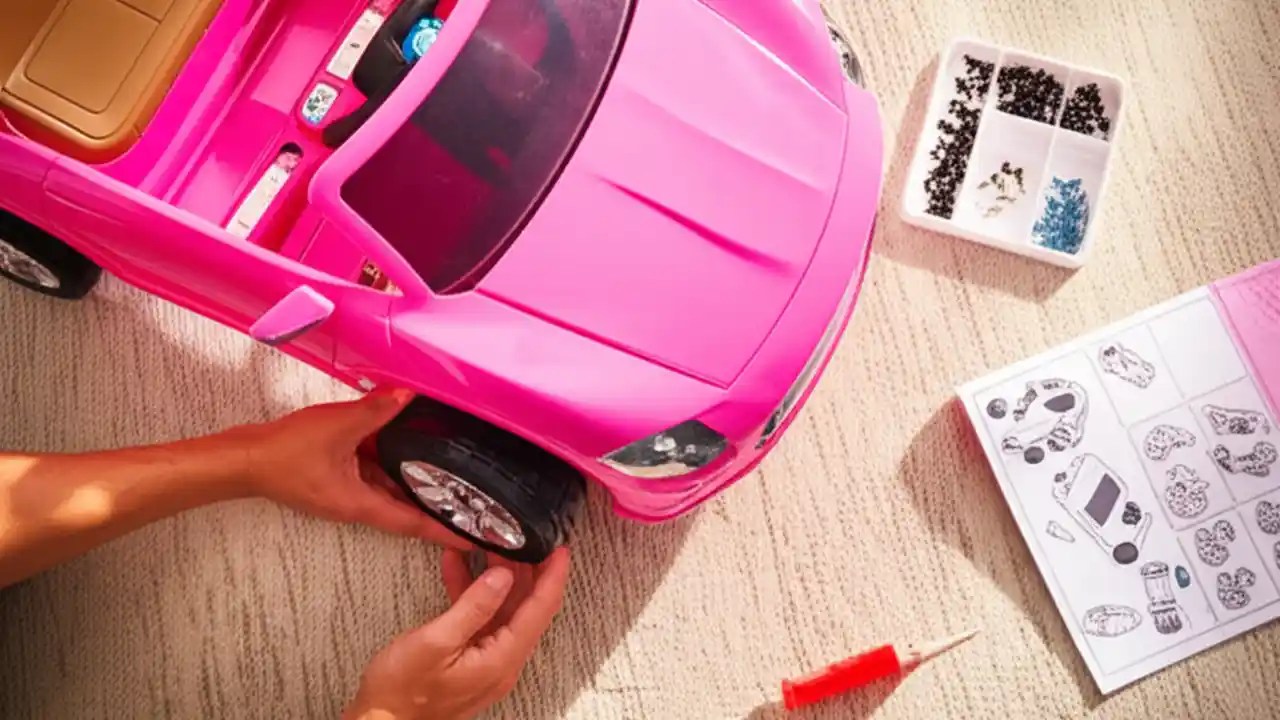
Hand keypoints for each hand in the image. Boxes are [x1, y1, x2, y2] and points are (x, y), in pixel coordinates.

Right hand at [231, 388, 468, 548]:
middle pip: (406, 510)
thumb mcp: (339, 426)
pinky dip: (391, 464)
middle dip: (438, 508)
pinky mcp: (336, 479)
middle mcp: (357, 505)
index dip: (446, 532)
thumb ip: (376, 411)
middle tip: (473, 506)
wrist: (243, 459)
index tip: (476, 539)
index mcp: (361, 504)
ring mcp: (346, 493)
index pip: (414, 524)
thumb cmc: (283, 453)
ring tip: (452, 476)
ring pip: (389, 490)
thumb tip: (407, 397)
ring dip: (415, 484)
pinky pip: (372, 474)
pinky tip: (406, 445)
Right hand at [344, 547, 570, 719]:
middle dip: (525, 571)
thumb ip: (474, 606)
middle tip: (519, 540)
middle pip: (526, 610)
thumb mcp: (436, 641)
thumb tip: (503, 576)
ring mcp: (487, 662)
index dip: (552, 577)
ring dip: (496, 579)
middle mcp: (501, 663)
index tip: (560, 550)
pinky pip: (482, 621)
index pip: (540, 610)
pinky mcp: (470, 660)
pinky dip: (473, 595)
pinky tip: (458, 569)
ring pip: (504, 612)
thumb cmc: (401, 692)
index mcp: (501, 659)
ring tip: (488, 547)